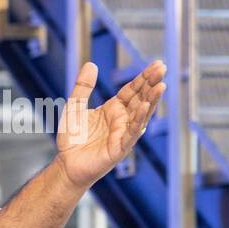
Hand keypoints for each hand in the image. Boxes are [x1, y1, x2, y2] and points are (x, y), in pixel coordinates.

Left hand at [54, 59, 166, 191]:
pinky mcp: (120, 147)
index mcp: (114, 109)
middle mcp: (122, 119)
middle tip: (162, 68)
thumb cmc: (72, 138)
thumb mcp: (74, 107)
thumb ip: (82, 87)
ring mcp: (123, 133)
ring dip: (151, 100)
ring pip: (142, 114)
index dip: (144, 77)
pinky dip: (139, 119)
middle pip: (141, 98)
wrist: (66, 163)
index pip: (133, 90)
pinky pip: (131, 132)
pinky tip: (145, 107)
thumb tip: (90, 64)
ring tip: (160, 86)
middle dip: (152, 84)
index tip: (157, 64)